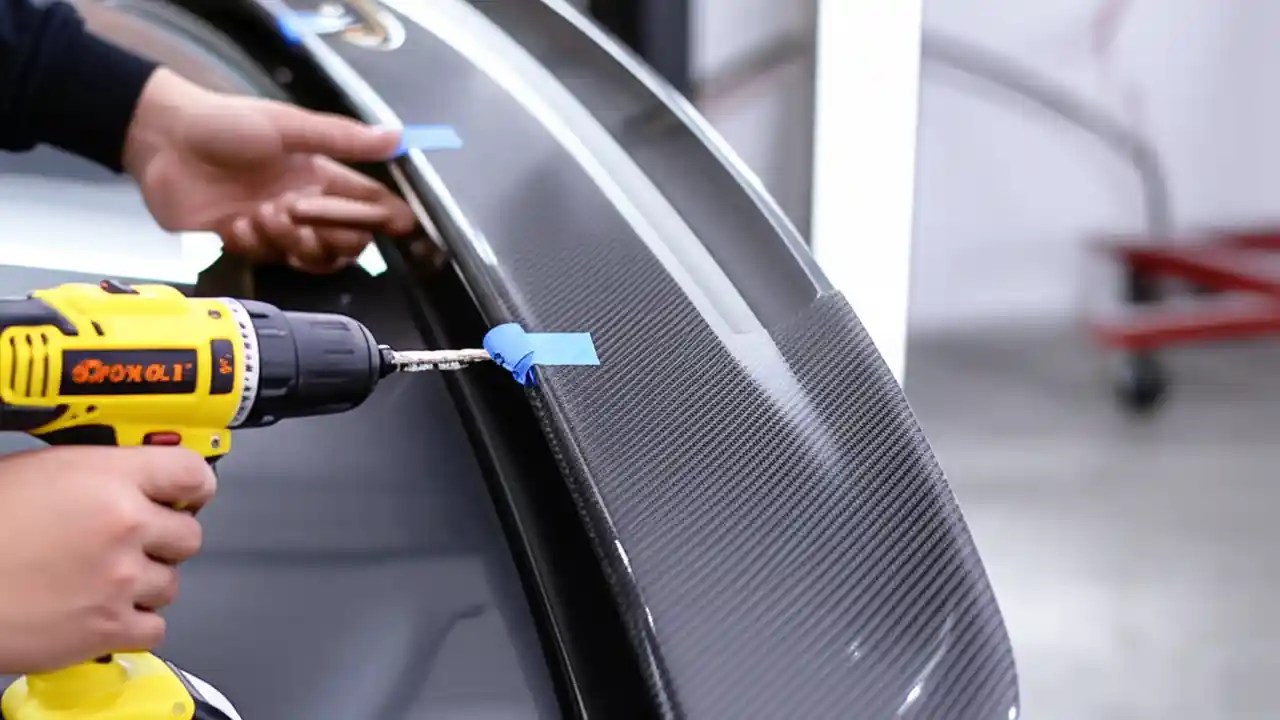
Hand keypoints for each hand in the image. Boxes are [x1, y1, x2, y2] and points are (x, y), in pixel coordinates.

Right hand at [0, 446, 214, 672]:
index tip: (189, 494)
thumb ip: (97, 473)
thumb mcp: (39, 472)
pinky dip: (134, 624)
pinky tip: (102, 610)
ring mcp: (121, 580)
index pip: (192, 473)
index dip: (193, 486)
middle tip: (131, 543)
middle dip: (164, 541)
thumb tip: (129, 477)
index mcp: (110, 479)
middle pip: (189, 535)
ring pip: (171, 584)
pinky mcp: (108, 628)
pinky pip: (155, 627)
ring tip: (100, 579)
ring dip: (145, 584)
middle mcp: (125, 526)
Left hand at [123, 69, 416, 273]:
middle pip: (347, 241)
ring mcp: (277, 224)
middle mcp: (305, 202)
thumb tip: (395, 136)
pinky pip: (268, 260)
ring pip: (311, 258)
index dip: (389, 217)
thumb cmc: (224, 123)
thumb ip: (343, 138)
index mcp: (321, 173)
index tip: (400, 227)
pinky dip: (253, 244)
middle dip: (329, 234)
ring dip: (290, 242)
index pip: (370, 203)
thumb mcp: (289, 126)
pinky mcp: (246, 240)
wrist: (161, 140)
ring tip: (260, 214)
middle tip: (296, 211)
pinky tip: (234, 223)